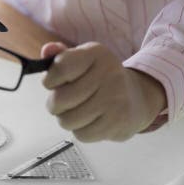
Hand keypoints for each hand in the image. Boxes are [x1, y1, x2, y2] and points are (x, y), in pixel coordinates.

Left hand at [41, 42, 165, 141]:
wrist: (136, 98)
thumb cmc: (98, 79)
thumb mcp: (81, 61)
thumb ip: (60, 56)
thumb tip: (47, 50)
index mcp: (96, 54)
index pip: (61, 68)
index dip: (50, 80)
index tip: (54, 82)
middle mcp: (109, 73)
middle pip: (60, 99)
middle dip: (55, 104)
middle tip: (65, 101)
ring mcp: (116, 98)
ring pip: (68, 120)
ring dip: (67, 119)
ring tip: (78, 111)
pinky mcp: (119, 122)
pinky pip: (82, 134)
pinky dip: (81, 131)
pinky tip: (91, 121)